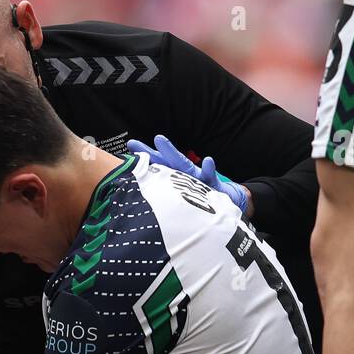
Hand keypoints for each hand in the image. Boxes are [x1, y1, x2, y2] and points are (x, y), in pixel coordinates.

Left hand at [126, 134, 249, 215]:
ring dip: (172, 153)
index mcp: (175, 181)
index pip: (156, 170)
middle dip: (148, 152)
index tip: (125, 153)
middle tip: (132, 143)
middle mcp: (184, 176)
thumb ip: (168, 198)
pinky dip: (210, 169)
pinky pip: (211, 177)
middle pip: (164, 163)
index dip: (141, 163)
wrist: (228, 205)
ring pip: (183, 165)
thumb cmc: (202, 203)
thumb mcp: (183, 203)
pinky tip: (209, 161)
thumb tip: (142, 212)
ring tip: (159, 140)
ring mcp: (198, 179)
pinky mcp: (214, 185)